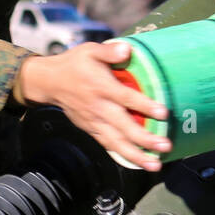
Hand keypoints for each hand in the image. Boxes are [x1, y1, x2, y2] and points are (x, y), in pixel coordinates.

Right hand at [15, 42, 170, 170]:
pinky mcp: (90, 129)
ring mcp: (94, 122)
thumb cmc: (74, 64)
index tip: (163, 113)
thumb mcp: (90, 50)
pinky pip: (107, 144)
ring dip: (136, 155)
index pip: (126, 98)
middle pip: (124, 126)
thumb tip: (127, 49)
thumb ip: (109, 51)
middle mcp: (99, 108)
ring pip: (116, 142)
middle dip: (145, 139)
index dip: (145, 106)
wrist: (49, 82)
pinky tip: (138, 162)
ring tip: (155, 165)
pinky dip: (122, 155)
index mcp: (101, 87)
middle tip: (165, 146)